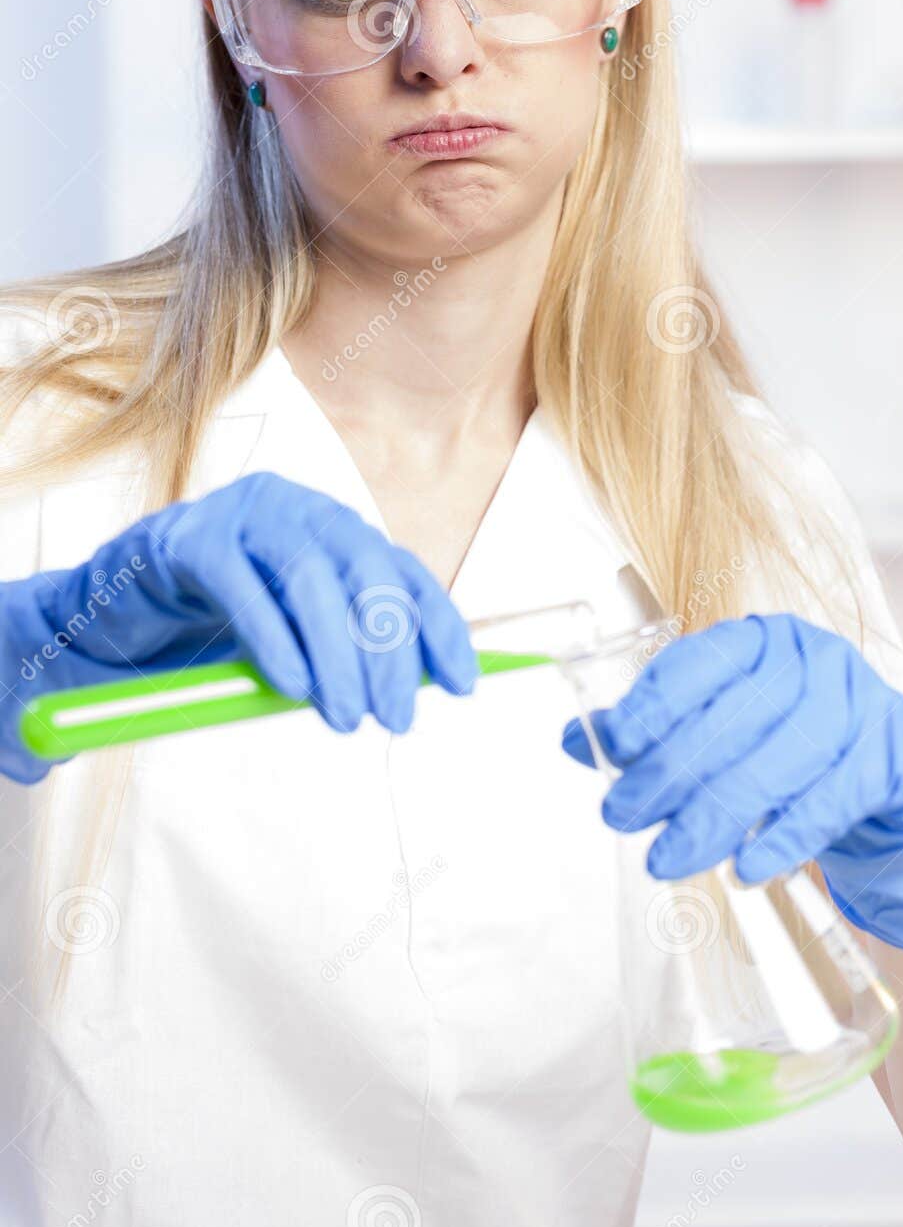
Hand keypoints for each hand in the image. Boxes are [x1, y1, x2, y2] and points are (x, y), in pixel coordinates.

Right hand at [1, 471, 478, 783]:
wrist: (115, 612)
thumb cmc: (217, 628)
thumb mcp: (296, 641)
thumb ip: (344, 651)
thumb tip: (407, 694)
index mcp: (334, 530)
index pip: (402, 572)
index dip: (437, 626)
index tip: (463, 684)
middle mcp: (299, 509)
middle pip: (366, 571)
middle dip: (389, 650)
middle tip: (396, 717)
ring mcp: (242, 515)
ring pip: (309, 577)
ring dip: (336, 654)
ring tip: (346, 717)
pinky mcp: (188, 537)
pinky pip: (241, 585)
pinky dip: (272, 637)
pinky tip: (290, 685)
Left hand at [561, 612, 902, 949]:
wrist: (887, 783)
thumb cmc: (788, 749)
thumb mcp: (722, 731)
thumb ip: (653, 733)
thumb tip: (575, 740)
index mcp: (763, 640)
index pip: (700, 662)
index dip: (653, 702)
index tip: (614, 746)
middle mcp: (814, 659)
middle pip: (731, 718)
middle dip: (669, 773)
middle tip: (621, 817)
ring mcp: (861, 704)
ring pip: (775, 764)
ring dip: (714, 818)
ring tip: (667, 859)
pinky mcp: (895, 754)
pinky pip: (829, 802)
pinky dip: (782, 840)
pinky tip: (744, 870)